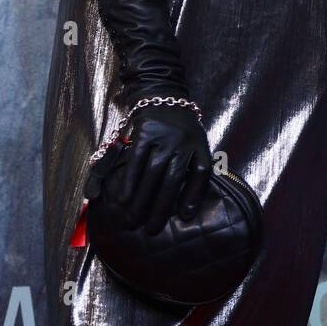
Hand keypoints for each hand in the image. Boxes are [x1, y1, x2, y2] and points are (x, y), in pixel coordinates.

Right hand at [105, 105, 212, 234]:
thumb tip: (188, 206)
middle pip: (173, 179)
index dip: (194, 195)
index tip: (185, 216)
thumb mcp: (194, 141)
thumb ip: (192, 166)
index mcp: (199, 144)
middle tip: (151, 230)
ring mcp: (164, 136)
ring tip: (133, 221)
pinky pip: (136, 161)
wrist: (162, 95)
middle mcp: (184, 141)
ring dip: (142, 200)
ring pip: (152, 173)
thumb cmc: (180, 128)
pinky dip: (130, 181)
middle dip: (161, 208)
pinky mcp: (145, 132)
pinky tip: (124, 198)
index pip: (202, 173)